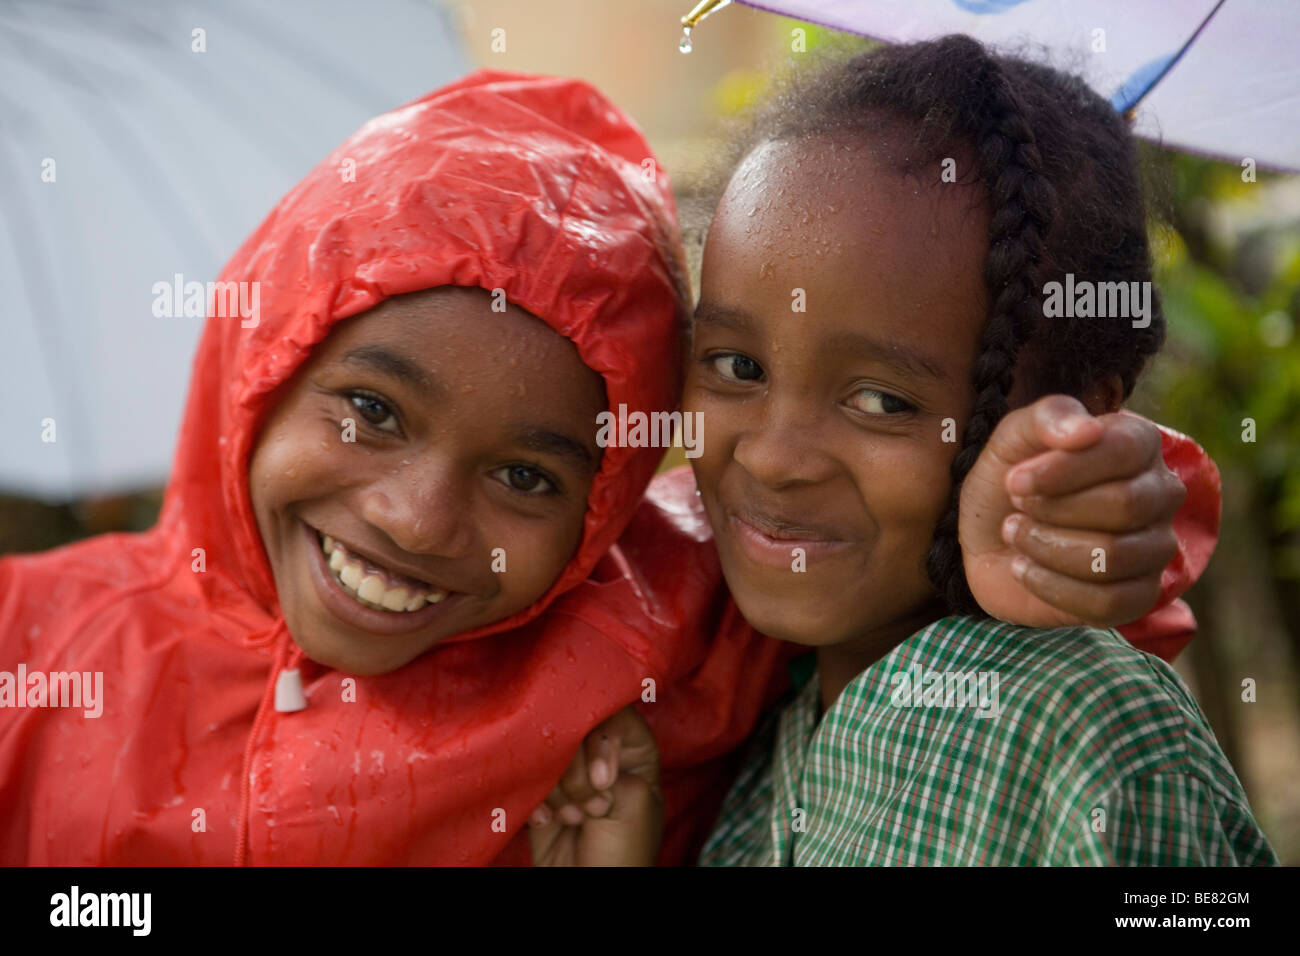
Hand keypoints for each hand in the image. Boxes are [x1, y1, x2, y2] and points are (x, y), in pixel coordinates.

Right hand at [527, 706, 661, 865]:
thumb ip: (611, 756)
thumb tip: (576, 732)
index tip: (602, 779)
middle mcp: (601, 753)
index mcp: (635, 749)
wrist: (589, 890)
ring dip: (558, 791)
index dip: (602, 741)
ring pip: (548, 752)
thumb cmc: (625, 851)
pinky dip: (536, 801)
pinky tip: (550, 822)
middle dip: (577, 772)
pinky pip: (528, 776)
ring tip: (574, 820)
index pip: (614, 713)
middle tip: (592, 806)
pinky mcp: (541, 790)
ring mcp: (569, 771)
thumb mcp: (633, 799)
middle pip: (575, 728)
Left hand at [961, 395, 1185, 627]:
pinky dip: (1051, 586)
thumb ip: (1047, 418)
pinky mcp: (1139, 596)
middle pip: (1125, 505)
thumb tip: (1087, 429)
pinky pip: (1108, 602)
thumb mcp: (1014, 438)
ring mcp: (1156, 548)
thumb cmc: (1011, 481)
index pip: (1124, 451)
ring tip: (1017, 534)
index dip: (1064, 469)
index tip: (1014, 480)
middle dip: (1053, 509)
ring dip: (1046, 547)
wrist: (989, 539)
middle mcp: (1160, 494)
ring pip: (1113, 556)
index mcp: (1139, 443)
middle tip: (1017, 507)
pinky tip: (1024, 568)